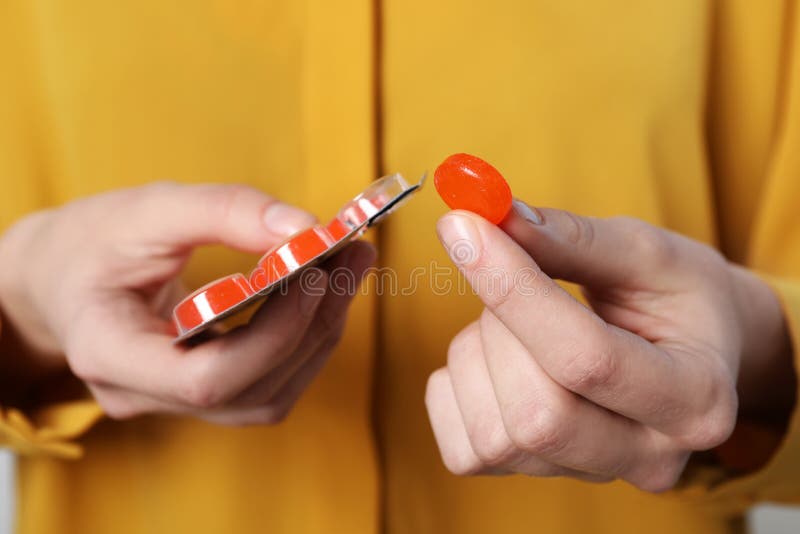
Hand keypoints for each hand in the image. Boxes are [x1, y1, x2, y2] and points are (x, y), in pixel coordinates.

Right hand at [0, 182, 374, 424]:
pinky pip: (266, 384)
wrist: (62, 275)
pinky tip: (322, 293)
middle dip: (312, 323)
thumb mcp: (146, 208)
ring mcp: (172, 403)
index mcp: (109, 353)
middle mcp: (141, 394)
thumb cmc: (91, 241)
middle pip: (249, 390)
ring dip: (320, 333)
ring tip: (347, 267)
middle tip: (351, 255)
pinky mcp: (201, 392)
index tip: (314, 269)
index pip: (203, 380)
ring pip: (267, 396)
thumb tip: (303, 226)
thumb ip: (222, 210)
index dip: (273, 332)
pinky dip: (305, 339)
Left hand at [426, 201, 792, 490]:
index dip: (512, 289)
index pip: (585, 358)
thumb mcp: (647, 251)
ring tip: (517, 320)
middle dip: (502, 328)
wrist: (688, 348)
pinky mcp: (534, 479)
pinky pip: (462, 450)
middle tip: (516, 277)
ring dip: (479, 353)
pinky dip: (458, 390)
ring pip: (495, 435)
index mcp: (696, 399)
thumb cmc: (675, 297)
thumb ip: (572, 238)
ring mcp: (588, 476)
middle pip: (537, 416)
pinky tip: (495, 359)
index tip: (465, 228)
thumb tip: (493, 220)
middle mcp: (648, 457)